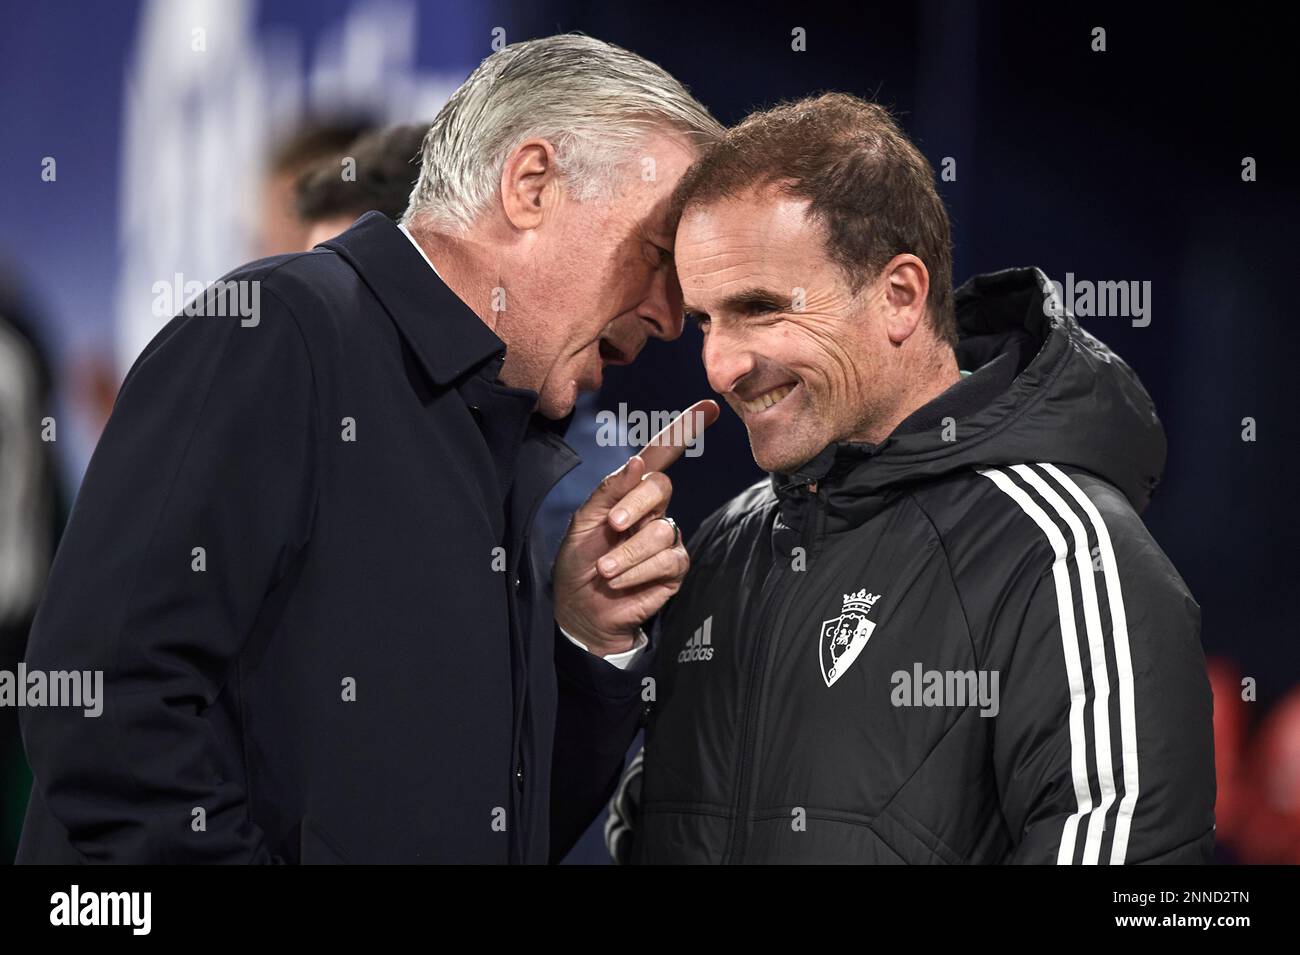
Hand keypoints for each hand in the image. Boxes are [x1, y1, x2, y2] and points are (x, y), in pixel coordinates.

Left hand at [554, 399, 719, 654]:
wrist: (581, 609)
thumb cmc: (579, 561)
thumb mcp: (583, 522)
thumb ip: (609, 491)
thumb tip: (637, 461)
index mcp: (629, 491)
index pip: (660, 454)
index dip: (684, 430)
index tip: (708, 408)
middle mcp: (652, 510)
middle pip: (661, 486)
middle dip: (635, 504)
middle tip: (612, 526)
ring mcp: (666, 537)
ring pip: (661, 530)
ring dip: (628, 551)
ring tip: (605, 569)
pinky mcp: (673, 567)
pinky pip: (668, 559)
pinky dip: (638, 570)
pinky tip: (620, 581)